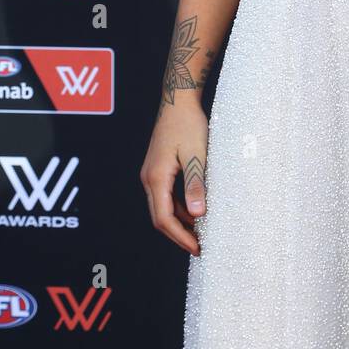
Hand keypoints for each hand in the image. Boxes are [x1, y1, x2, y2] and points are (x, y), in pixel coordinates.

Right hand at [140, 101, 208, 255]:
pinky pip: (165, 195)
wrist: (178, 100)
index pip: (164, 219)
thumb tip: (197, 215)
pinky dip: (179, 207)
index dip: (180, 237)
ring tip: (199, 232)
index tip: (198, 248)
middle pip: (159, 217)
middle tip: (199, 246)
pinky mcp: (158, 168)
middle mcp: (149, 178)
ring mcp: (151, 173)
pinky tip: (194, 209)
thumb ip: (195, 184)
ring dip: (179, 222)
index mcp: (156, 178)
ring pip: (162, 207)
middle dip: (178, 235)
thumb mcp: (196, 155)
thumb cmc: (188, 124)